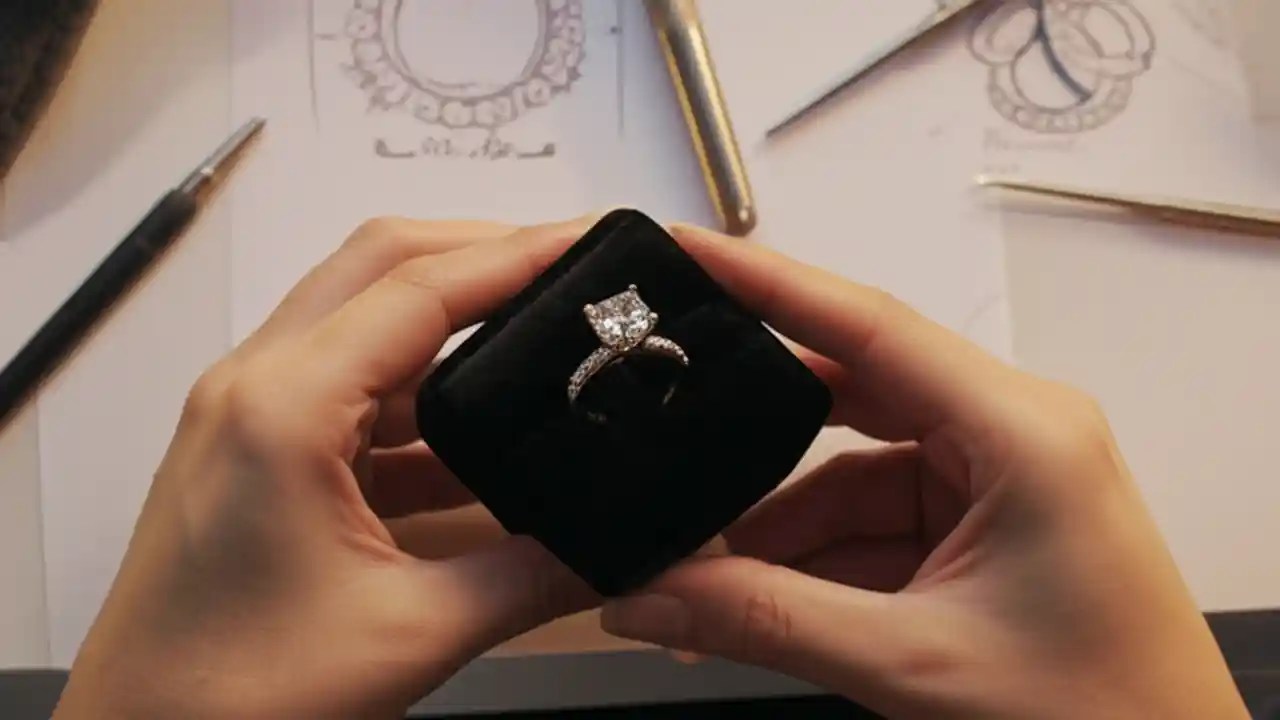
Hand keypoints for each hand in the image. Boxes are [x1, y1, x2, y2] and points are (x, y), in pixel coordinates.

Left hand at [54, 218, 596, 719]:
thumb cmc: (230, 698)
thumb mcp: (410, 634)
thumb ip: (529, 579)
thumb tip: (613, 550)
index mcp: (282, 410)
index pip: (418, 290)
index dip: (514, 254)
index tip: (589, 240)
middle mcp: (253, 389)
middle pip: (378, 266)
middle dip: (480, 252)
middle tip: (567, 264)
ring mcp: (247, 416)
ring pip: (361, 319)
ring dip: (448, 316)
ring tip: (537, 329)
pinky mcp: (255, 452)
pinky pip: (348, 389)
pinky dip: (419, 390)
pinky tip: (480, 431)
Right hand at [601, 226, 1246, 718]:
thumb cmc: (1101, 715)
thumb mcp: (913, 662)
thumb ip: (764, 621)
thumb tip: (649, 594)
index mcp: (1023, 433)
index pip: (871, 328)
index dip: (770, 283)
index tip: (690, 252)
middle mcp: (1012, 436)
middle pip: (853, 396)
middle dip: (755, 432)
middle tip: (669, 426)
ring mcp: (995, 482)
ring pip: (852, 474)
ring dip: (777, 525)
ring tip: (697, 570)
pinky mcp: (980, 529)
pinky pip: (872, 523)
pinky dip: (812, 560)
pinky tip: (751, 599)